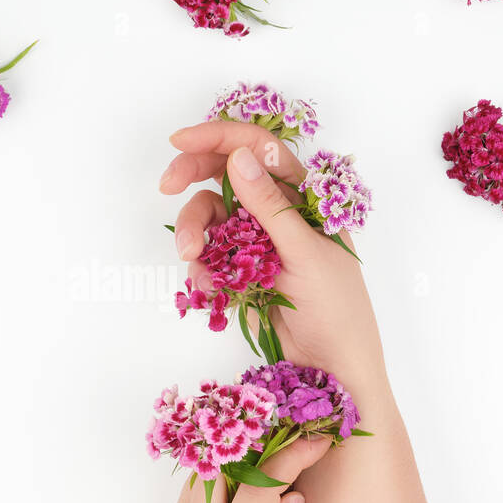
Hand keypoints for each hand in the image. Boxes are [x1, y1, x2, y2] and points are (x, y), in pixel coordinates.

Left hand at [60, 437, 327, 502]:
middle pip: (221, 464)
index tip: (318, 442)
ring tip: (267, 466)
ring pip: (201, 477)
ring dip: (234, 464)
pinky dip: (216, 487)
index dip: (293, 455)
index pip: (262, 485)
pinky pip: (190, 499)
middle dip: (257, 443)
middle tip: (289, 439)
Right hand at [161, 120, 388, 398]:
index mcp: (302, 194)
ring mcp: (255, 239)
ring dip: (194, 231)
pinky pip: (208, 253)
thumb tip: (239, 158)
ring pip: (209, 216)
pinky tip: (209, 286)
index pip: (257, 149)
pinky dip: (201, 266)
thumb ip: (269, 205)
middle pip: (224, 174)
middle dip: (192, 175)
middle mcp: (275, 209)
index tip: (180, 140)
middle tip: (166, 185)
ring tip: (192, 258)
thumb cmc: (337, 306)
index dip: (218, 137)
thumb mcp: (305, 251)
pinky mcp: (239, 268)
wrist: (330, 364)